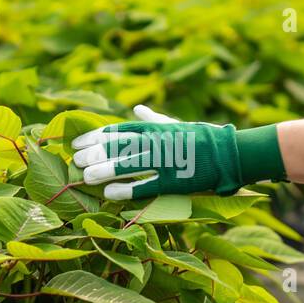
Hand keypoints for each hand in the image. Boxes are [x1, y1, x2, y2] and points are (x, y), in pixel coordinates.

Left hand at [70, 104, 243, 199]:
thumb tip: (138, 109)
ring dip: (103, 171)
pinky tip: (109, 193)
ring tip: (86, 177)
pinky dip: (125, 190)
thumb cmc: (201, 137)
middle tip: (76, 160)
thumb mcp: (176, 124)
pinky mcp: (173, 181)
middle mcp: (155, 143)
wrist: (227, 153)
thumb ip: (154, 120)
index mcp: (153, 128)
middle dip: (93, 153)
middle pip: (116, 147)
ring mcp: (163, 162)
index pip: (116, 131)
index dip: (93, 137)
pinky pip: (144, 186)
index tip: (76, 143)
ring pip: (125, 165)